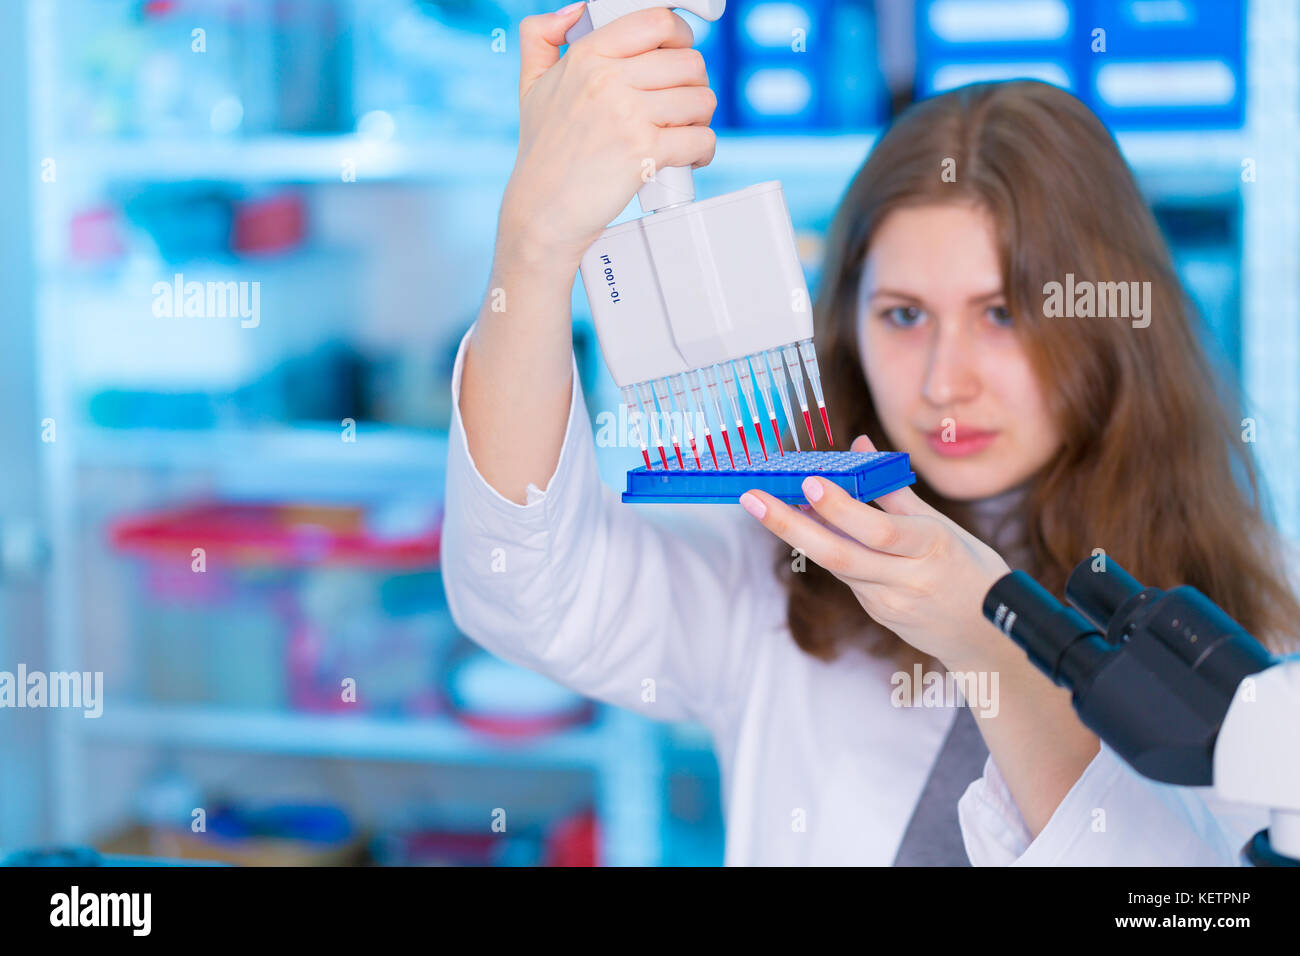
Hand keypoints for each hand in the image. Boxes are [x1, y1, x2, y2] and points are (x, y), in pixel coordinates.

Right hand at [498, 4, 717, 271]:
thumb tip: (574, 10)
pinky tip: (688, 157)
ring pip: (701, 100)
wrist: (542, 210)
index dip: (681, 37)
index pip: (657, 22)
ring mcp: (627, 115)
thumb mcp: (530, 86)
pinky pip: (701, 138)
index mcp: (587, 56)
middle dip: (694, 86)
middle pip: (690, 63)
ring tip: (684, 132)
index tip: (680, 54)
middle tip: (682, 105)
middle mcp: (608, 79)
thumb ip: (541, 38)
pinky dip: (703, 150)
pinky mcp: (645, 152)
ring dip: (701, 119)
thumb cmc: (543, 152)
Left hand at [739, 435, 1012, 671]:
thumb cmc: (969, 569)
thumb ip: (894, 489)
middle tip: (751, 498)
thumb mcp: (943, 526)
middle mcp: (909, 579)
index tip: (809, 481)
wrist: (987, 637)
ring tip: (764, 503)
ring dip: (799, 533)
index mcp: (933, 548)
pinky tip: (804, 527)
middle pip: (840, 554)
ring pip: (836, 565)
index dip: (842, 508)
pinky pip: (845, 576)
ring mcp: (890, 603)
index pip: (879, 530)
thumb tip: (861, 444)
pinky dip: (824, 549)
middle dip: (789, 525)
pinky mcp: (877, 614)